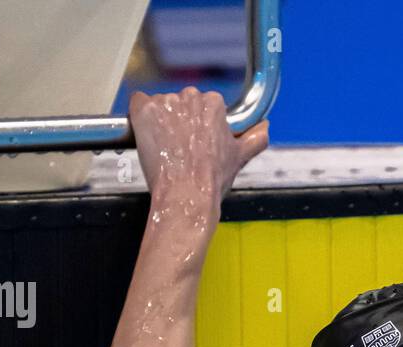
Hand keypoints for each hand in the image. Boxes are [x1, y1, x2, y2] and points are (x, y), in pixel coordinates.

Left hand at [129, 87, 269, 224]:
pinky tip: (147, 137)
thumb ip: (255, 138)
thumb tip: (265, 128)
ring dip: (159, 122)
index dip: (196, 124)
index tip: (193, 141)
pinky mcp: (144, 110)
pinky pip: (138, 103)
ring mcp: (166, 102)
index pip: (201, 104)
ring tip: (164, 148)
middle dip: (177, 121)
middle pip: (179, 103)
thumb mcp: (239, 158)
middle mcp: (190, 97)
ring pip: (159, 105)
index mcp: (214, 103)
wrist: (187, 194)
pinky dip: (139, 118)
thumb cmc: (211, 179)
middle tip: (178, 148)